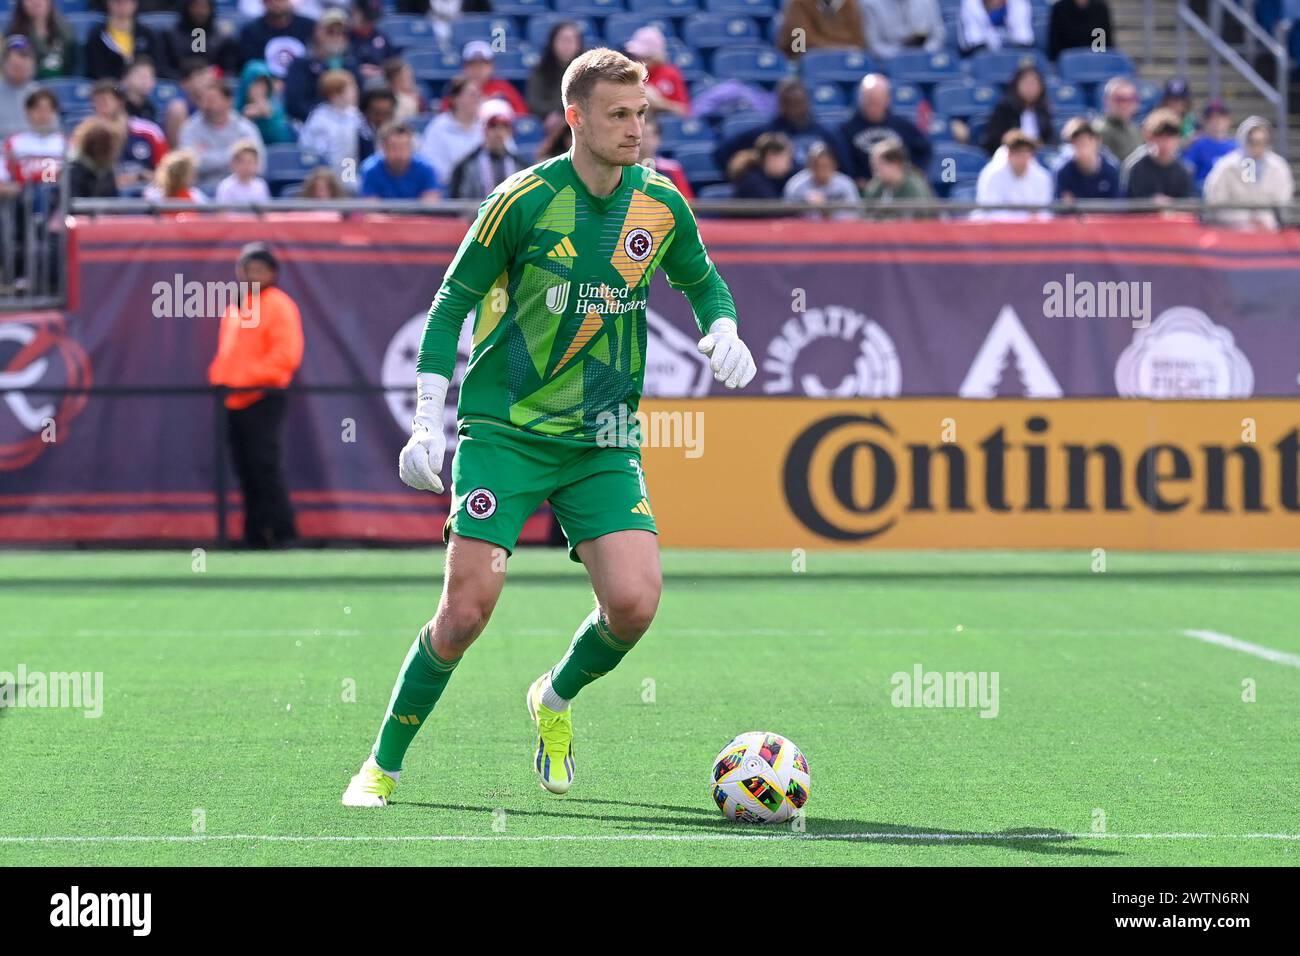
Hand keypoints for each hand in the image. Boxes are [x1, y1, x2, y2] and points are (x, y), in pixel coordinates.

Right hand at [398, 373, 448, 492]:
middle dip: (429, 484)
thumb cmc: (434, 438)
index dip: (431, 480)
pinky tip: (425, 484)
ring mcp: (402, 460)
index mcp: (415, 449)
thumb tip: (435, 471)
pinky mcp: (402, 465)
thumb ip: (437, 456)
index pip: (422, 469)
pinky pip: (406, 478)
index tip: (440, 487)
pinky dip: (415, 483)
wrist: (425, 432)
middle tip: (439, 489)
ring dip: (422, 485)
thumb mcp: (438, 444)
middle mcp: (406, 455)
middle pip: (416, 475)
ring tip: (434, 486)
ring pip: (410, 478)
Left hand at [697, 318, 756, 388]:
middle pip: (734, 359)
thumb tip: (702, 348)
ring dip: (735, 377)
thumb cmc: (715, 347)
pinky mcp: (751, 363)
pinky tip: (739, 384)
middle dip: (726, 370)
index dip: (718, 360)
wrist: (728, 344)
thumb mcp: (708, 344)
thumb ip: (704, 345)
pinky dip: (746, 378)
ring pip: (743, 366)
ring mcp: (746, 354)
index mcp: (726, 339)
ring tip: (728, 385)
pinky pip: (751, 370)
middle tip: (719, 379)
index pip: (722, 349)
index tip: (714, 369)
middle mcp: (738, 345)